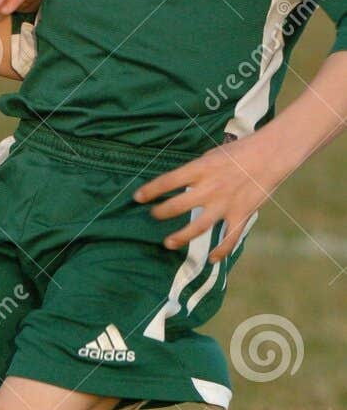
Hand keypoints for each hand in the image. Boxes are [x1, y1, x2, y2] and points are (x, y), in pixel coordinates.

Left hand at [135, 139, 273, 261]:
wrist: (271, 154)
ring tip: (168, 243)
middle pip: (176, 206)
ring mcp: (224, 204)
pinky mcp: (241, 215)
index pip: (166, 181)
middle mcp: (209, 188)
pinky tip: (211, 259)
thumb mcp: (212, 154)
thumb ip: (197, 170)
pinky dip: (220, 251)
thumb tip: (181, 181)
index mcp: (200, 169)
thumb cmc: (241, 150)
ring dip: (180, 237)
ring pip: (197, 227)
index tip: (137, 197)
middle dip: (161, 213)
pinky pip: (228, 239)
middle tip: (153, 216)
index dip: (149, 191)